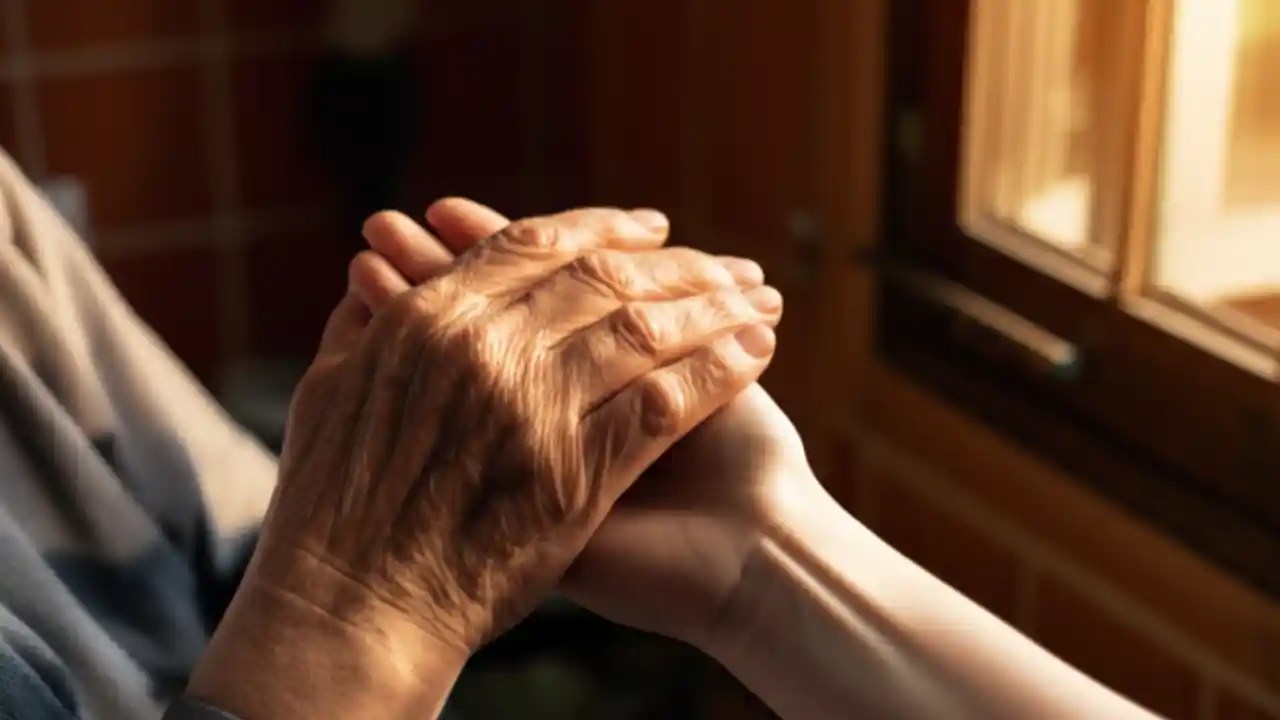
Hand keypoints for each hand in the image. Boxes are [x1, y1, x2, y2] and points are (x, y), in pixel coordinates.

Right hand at [191, 206, 780, 718]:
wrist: (349, 609)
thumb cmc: (329, 510)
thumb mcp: (330, 397)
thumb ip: (364, 329)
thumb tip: (372, 278)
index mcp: (429, 320)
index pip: (533, 246)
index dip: (602, 228)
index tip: (654, 224)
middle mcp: (486, 350)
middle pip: (603, 280)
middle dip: (679, 264)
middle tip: (730, 262)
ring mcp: (534, 409)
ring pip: (644, 330)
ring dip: (712, 307)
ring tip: (758, 299)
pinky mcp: (576, 474)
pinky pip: (663, 403)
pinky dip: (716, 370)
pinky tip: (754, 352)